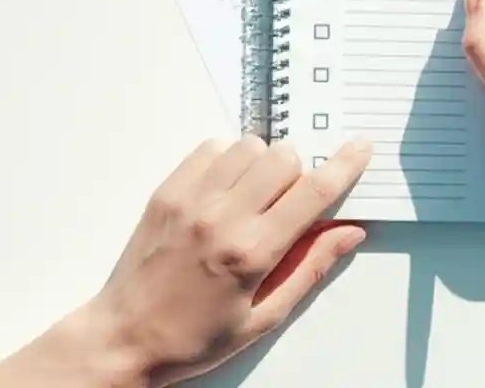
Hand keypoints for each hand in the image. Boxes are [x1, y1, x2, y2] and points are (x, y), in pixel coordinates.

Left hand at [86, 136, 371, 385]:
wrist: (123, 339)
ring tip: (254, 198)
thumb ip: (311, 267)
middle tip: (288, 205)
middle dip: (298, 174)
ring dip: (263, 164)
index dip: (344, 166)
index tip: (360, 148)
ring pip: (249, 146)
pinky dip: (228, 160)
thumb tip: (350, 232)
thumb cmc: (194, 337)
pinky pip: (210, 148)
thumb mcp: (264, 316)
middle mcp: (221, 218)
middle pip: (283, 158)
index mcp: (251, 253)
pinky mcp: (166, 192)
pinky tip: (225, 191)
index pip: (313, 193)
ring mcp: (190, 200)